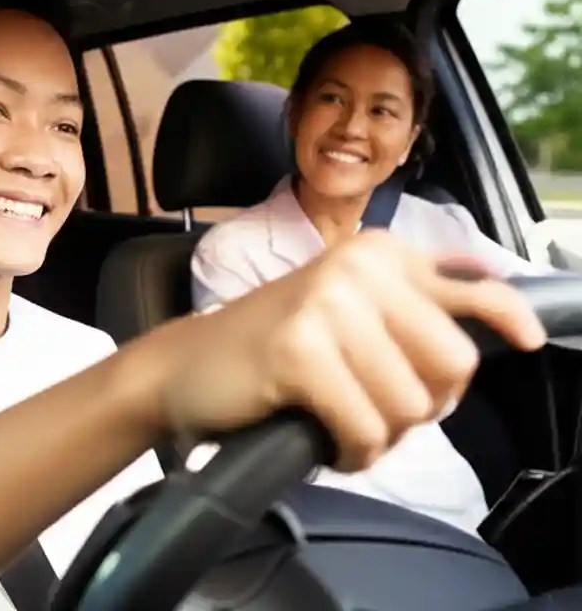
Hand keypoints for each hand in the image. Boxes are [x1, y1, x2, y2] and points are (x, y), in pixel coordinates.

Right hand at [148, 231, 545, 471]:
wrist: (180, 368)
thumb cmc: (268, 348)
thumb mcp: (346, 306)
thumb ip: (415, 301)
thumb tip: (501, 305)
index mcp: (375, 254)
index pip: (472, 288)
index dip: (507, 320)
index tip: (525, 341)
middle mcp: (357, 269)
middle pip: (452, 366)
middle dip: (419, 404)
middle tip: (370, 405)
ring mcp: (327, 306)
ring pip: (409, 408)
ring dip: (378, 435)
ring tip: (338, 421)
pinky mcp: (299, 352)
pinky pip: (366, 431)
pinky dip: (349, 453)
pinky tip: (321, 440)